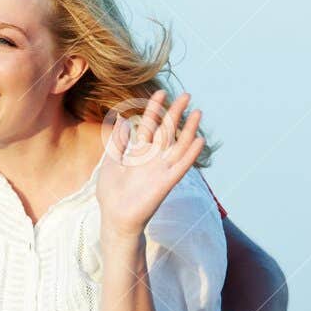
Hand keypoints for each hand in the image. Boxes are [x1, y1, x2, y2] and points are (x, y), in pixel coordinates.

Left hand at [97, 90, 203, 239]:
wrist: (114, 217)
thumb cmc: (111, 193)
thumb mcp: (111, 162)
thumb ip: (118, 143)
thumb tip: (122, 121)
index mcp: (139, 152)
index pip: (150, 125)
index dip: (155, 109)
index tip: (160, 92)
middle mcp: (153, 158)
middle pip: (167, 130)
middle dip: (176, 113)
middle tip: (186, 95)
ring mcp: (161, 169)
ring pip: (179, 145)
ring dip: (189, 129)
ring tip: (197, 112)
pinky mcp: (166, 183)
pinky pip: (182, 166)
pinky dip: (190, 154)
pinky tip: (199, 140)